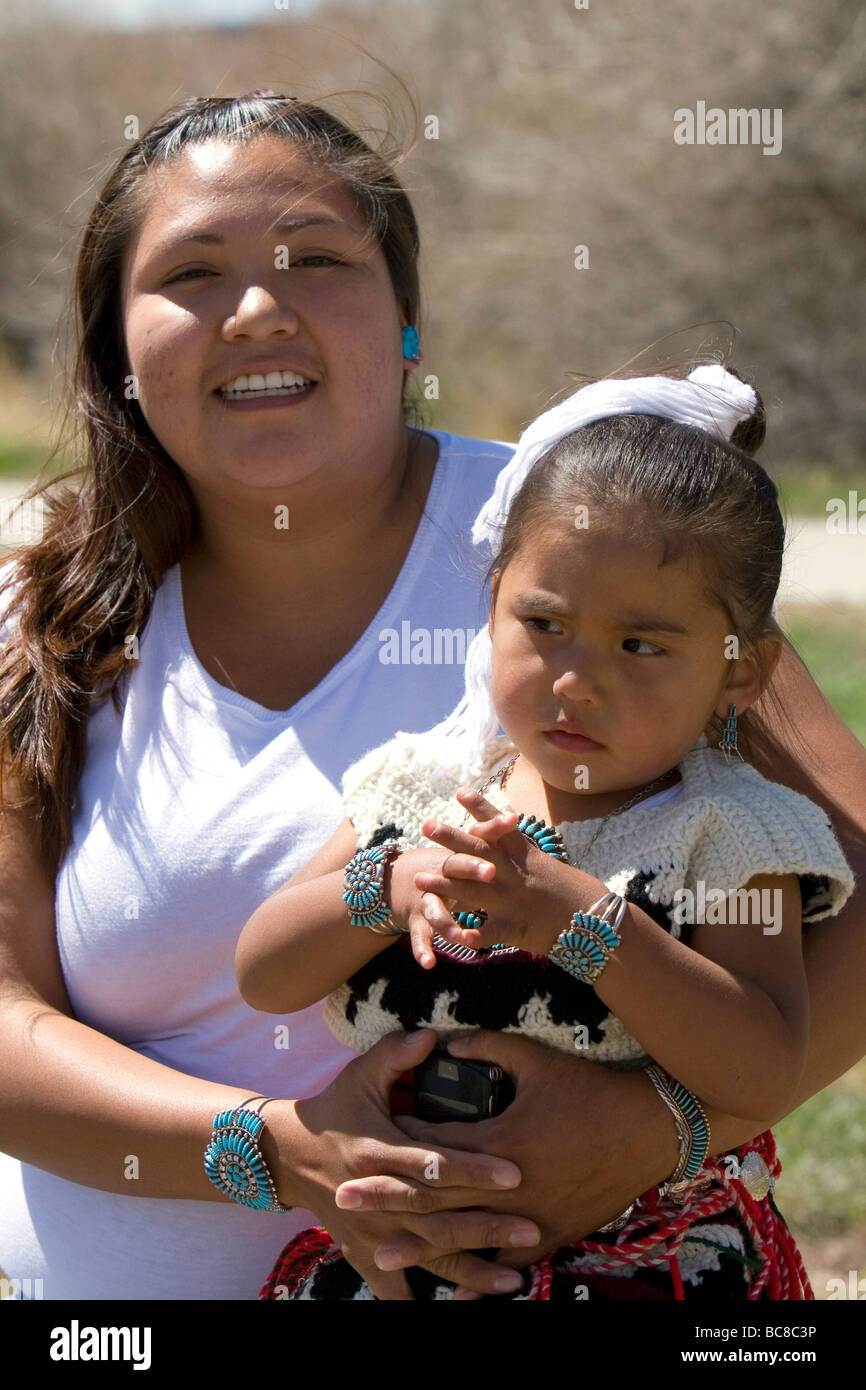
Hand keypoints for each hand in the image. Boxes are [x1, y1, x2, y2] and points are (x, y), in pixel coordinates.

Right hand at [266, 1029, 542, 1299]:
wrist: (288, 1155)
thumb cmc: (334, 1109)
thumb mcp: (359, 1075)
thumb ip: (395, 1055)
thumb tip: (430, 1034)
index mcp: (379, 1151)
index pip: (434, 1164)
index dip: (474, 1170)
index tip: (515, 1174)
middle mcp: (377, 1198)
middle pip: (439, 1217)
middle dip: (487, 1226)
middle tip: (532, 1229)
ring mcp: (371, 1232)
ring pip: (427, 1257)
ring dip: (471, 1272)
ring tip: (515, 1280)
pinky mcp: (365, 1254)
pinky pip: (396, 1287)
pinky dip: (423, 1299)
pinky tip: (462, 1306)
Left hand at [334, 1031, 681, 1297]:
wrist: (648, 1129)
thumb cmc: (590, 1089)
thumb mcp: (536, 1059)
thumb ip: (487, 1048)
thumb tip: (446, 1046)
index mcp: (500, 1140)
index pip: (435, 1146)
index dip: (397, 1146)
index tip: (358, 1148)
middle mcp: (509, 1185)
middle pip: (435, 1197)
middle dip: (387, 1199)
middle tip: (342, 1202)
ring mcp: (530, 1216)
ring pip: (465, 1236)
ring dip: (420, 1244)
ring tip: (379, 1253)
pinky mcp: (552, 1234)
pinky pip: (507, 1259)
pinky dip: (477, 1274)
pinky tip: (451, 1290)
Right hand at [391, 808, 521, 966]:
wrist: (401, 878)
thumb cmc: (449, 866)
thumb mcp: (464, 851)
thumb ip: (488, 838)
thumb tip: (515, 817)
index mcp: (457, 853)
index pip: (476, 836)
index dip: (493, 828)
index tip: (513, 820)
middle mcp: (439, 872)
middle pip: (455, 867)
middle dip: (472, 868)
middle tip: (491, 872)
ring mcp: (426, 896)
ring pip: (435, 908)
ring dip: (446, 922)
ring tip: (457, 937)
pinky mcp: (416, 919)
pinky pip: (420, 935)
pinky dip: (422, 950)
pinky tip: (429, 964)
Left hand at [414, 789, 582, 954]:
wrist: (595, 920)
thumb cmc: (572, 892)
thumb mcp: (546, 865)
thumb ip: (522, 854)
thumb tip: (508, 836)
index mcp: (525, 856)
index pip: (500, 827)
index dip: (480, 808)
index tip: (460, 792)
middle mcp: (515, 874)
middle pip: (478, 851)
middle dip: (450, 838)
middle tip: (426, 825)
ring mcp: (512, 901)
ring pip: (471, 890)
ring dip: (443, 885)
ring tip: (418, 880)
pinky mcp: (514, 927)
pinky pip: (487, 932)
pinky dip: (470, 935)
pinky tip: (451, 936)